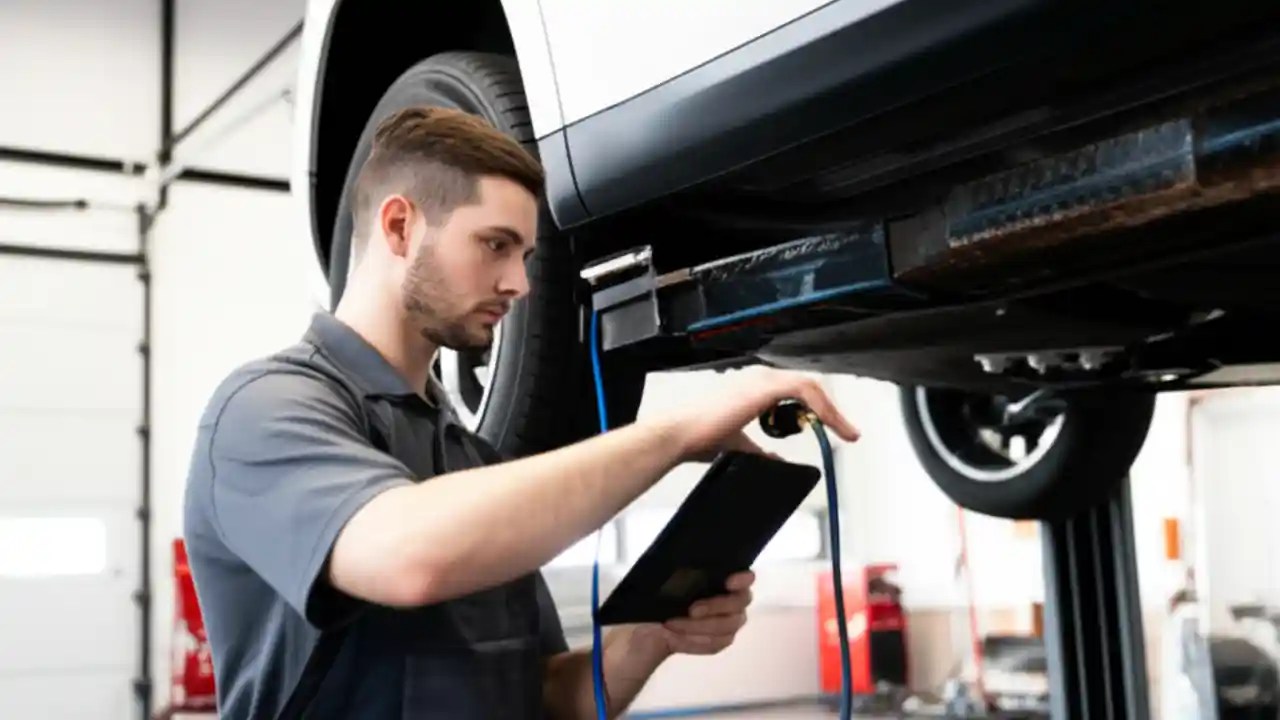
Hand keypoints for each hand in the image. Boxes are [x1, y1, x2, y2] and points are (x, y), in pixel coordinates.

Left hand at [626, 571, 756, 657]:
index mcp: (728, 578)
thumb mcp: (671, 577)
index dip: (742, 579)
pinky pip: (714, 644)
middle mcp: (737, 600)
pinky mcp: (722, 640)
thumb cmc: (667, 592)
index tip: (728, 582)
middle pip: (738, 604)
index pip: (746, 577)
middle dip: (714, 606)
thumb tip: (683, 564)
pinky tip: (675, 636)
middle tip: (692, 610)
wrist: (656, 619)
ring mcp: (732, 622)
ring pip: (725, 627)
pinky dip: (693, 641)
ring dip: (697, 627)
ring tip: (672, 624)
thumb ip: (684, 572)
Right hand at [663, 366, 859, 461]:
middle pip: (807, 387)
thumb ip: (761, 451)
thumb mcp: (740, 446)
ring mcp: (761, 380)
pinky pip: (804, 390)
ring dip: (830, 410)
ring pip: (810, 386)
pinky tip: (830, 425)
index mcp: (753, 388)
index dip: (818, 409)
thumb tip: (778, 461)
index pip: (796, 392)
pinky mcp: (764, 387)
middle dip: (829, 410)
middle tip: (847, 432)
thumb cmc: (701, 438)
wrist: (682, 435)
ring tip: (846, 431)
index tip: (834, 428)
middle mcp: (759, 378)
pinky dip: (821, 408)